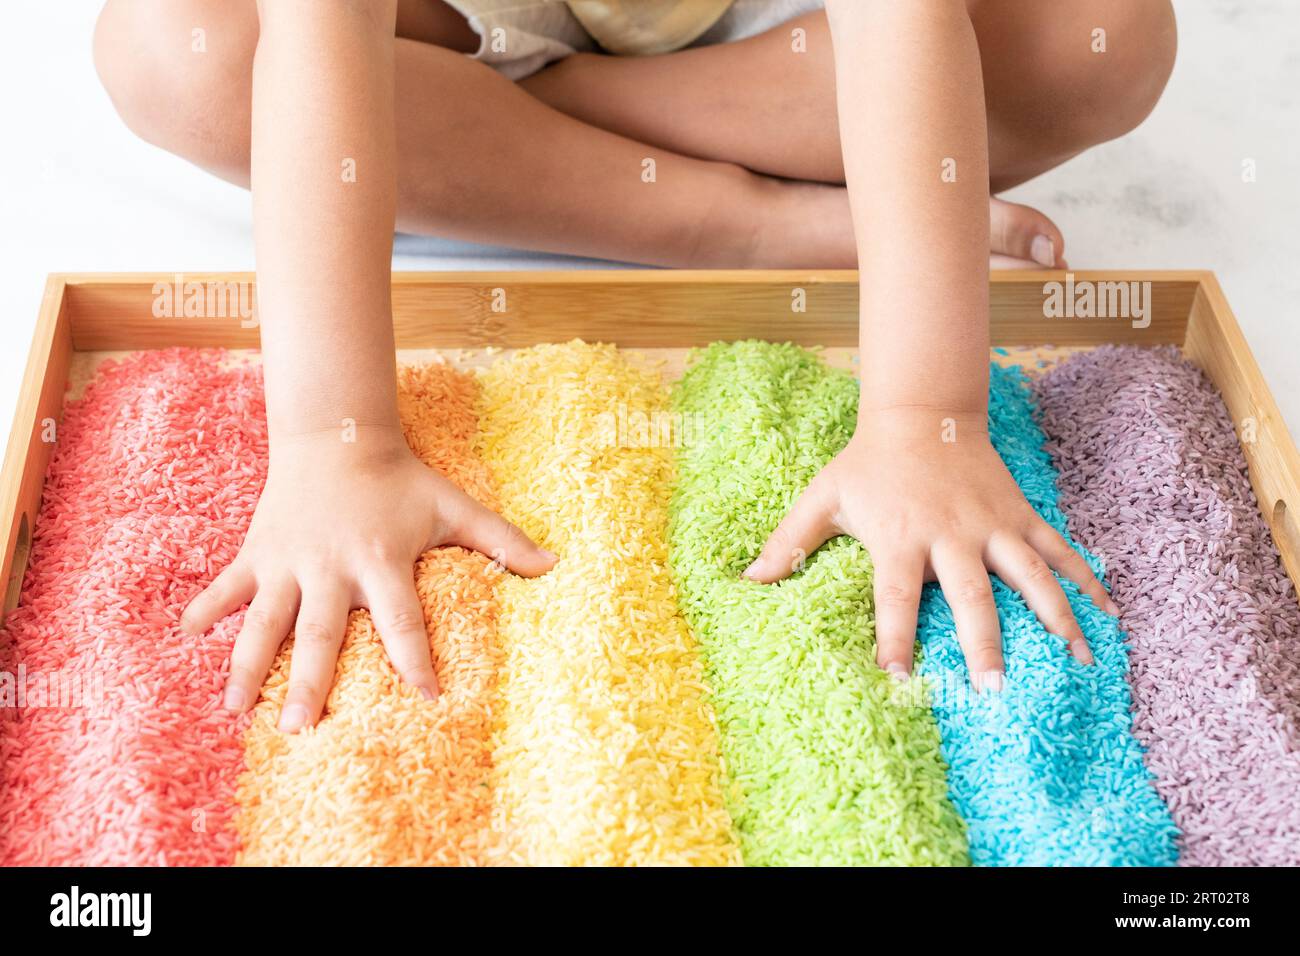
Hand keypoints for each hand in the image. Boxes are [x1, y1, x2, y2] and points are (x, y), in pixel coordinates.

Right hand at [181, 426, 555, 730]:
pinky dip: (206, 609)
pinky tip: (184, 638)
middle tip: (300, 729)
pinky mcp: (257, 552)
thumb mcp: (451, 506)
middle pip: (322, 633)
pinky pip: (228, 586)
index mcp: (382, 561)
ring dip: (249, 663)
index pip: (404, 621)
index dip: (417, 659)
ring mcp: (289, 562)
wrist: (338, 436)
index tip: (427, 699)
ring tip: (236, 709)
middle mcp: (332, 567)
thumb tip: (554, 565)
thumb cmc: (400, 480)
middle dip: (311, 681)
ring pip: (265, 620)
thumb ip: (500, 540)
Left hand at [742, 411, 1115, 688]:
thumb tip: (747, 580)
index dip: (895, 637)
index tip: (899, 679)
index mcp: (900, 537)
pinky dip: (1088, 581)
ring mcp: (993, 526)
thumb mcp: (823, 498)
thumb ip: (789, 542)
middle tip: (996, 690)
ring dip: (1056, 620)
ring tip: (1080, 663)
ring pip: (1031, 576)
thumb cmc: (868, 465)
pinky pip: (1060, 551)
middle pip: (972, 595)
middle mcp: (951, 536)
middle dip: (985, 643)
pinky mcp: (1021, 516)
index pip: (895, 597)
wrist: (923, 413)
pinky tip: (1110, 615)